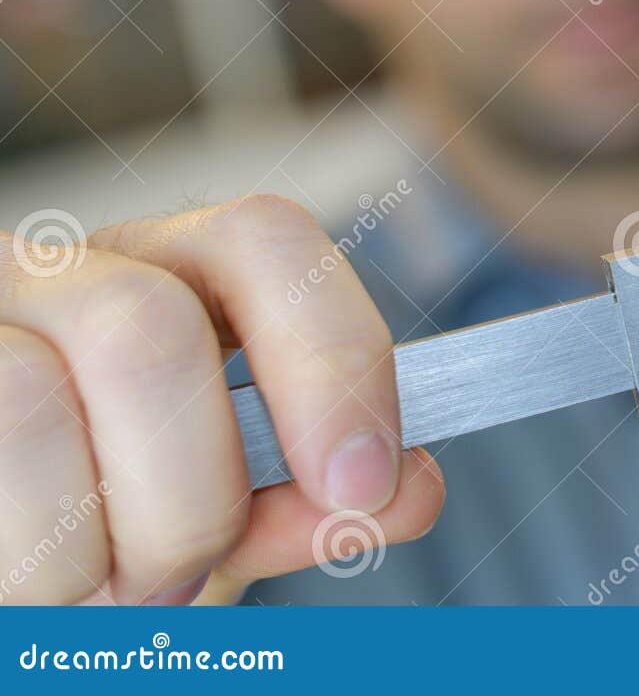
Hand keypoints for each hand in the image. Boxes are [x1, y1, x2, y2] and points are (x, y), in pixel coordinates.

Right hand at [0, 195, 444, 604]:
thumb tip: (408, 489)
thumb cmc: (127, 514)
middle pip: (148, 334)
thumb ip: (317, 494)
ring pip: (31, 401)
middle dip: (193, 496)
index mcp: (177, 268)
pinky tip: (37, 582)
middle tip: (185, 576)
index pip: (266, 238)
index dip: (330, 358)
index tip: (362, 486)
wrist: (30, 542)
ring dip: (91, 543)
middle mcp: (69, 269)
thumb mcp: (235, 502)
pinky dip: (32, 563)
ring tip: (102, 591)